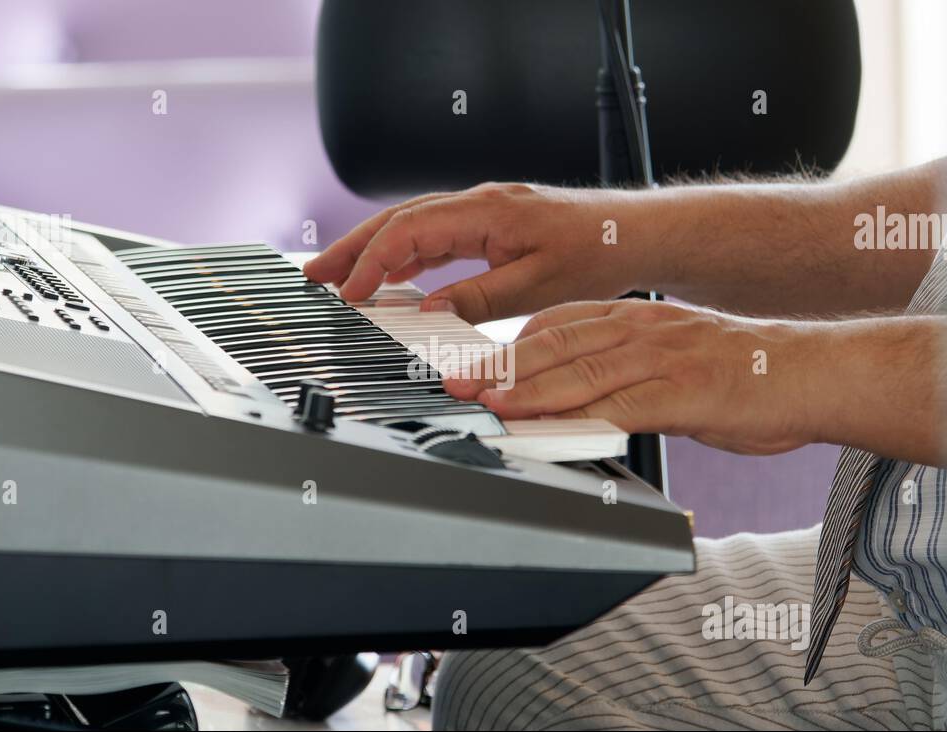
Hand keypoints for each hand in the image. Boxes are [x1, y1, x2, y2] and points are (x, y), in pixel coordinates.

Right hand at [302, 183, 665, 323]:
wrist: (633, 234)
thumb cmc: (597, 252)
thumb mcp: (537, 285)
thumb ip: (478, 298)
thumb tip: (428, 311)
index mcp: (485, 211)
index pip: (409, 231)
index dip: (372, 262)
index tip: (350, 295)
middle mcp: (478, 204)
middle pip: (398, 221)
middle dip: (351, 248)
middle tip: (313, 276)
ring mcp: (482, 212)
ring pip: (412, 227)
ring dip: (372, 251)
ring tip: (337, 279)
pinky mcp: (490, 225)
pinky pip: (435, 236)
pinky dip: (405, 256)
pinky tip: (389, 279)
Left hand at [444, 299, 815, 455]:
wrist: (814, 373)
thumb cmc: (746, 374)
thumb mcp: (674, 361)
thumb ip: (625, 373)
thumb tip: (577, 398)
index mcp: (637, 319)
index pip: (558, 323)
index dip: (508, 343)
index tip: (471, 362)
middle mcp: (643, 329)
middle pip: (557, 342)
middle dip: (501, 364)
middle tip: (458, 383)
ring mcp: (664, 357)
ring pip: (583, 369)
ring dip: (530, 389)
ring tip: (490, 403)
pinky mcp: (686, 391)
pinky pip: (623, 405)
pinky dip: (581, 418)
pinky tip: (554, 428)